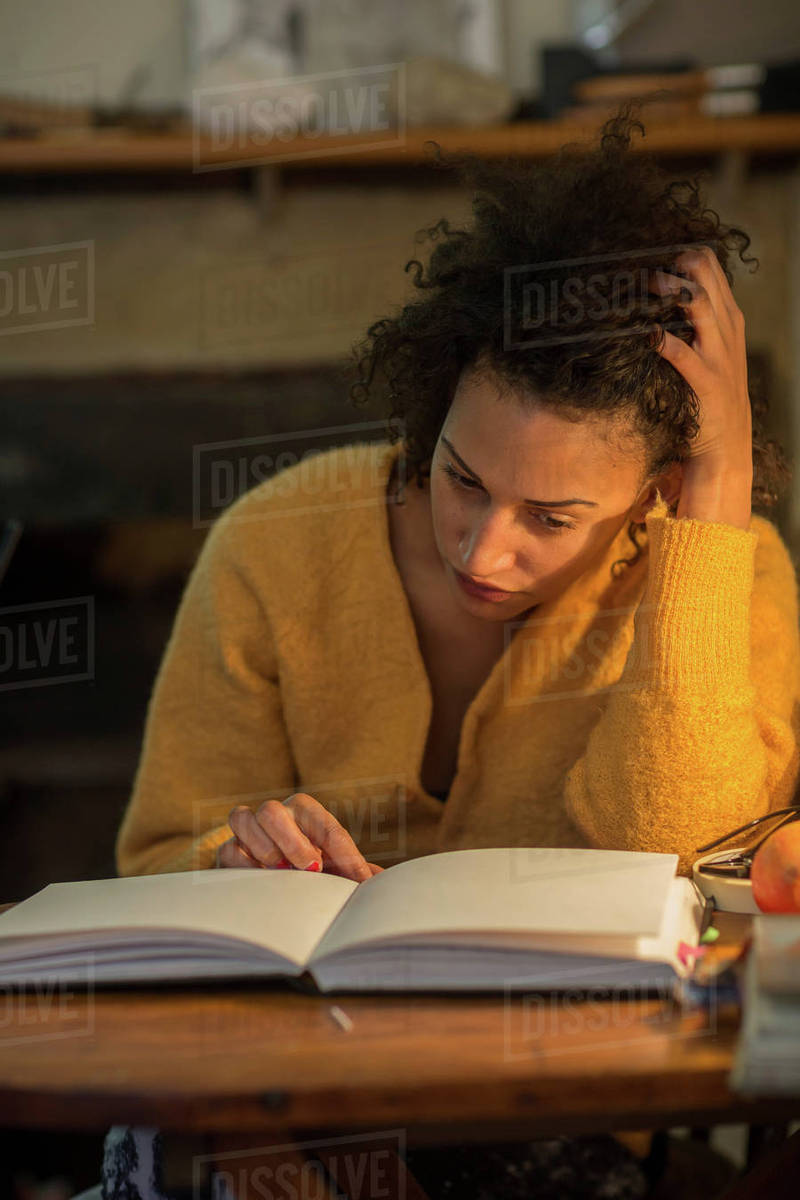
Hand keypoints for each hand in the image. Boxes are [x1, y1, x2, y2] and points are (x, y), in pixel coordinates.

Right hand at [215, 793, 383, 881]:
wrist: (277, 876)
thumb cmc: (315, 868)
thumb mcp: (338, 867)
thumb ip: (356, 870)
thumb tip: (381, 882)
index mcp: (305, 812)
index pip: (323, 825)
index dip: (342, 852)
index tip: (356, 878)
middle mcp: (275, 814)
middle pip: (272, 811)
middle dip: (292, 841)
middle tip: (312, 869)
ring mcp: (248, 830)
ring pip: (243, 819)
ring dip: (264, 848)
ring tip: (283, 874)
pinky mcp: (229, 851)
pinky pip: (228, 850)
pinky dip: (245, 866)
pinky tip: (265, 883)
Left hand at [649, 245, 752, 479]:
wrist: (725, 442)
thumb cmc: (711, 393)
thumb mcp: (713, 349)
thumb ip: (696, 321)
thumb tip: (660, 295)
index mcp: (728, 316)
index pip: (710, 264)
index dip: (679, 253)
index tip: (651, 259)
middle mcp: (726, 327)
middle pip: (704, 271)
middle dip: (672, 262)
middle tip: (643, 269)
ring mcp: (717, 352)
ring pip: (697, 301)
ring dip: (668, 289)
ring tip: (644, 286)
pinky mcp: (704, 379)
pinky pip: (678, 351)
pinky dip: (658, 339)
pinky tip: (643, 334)